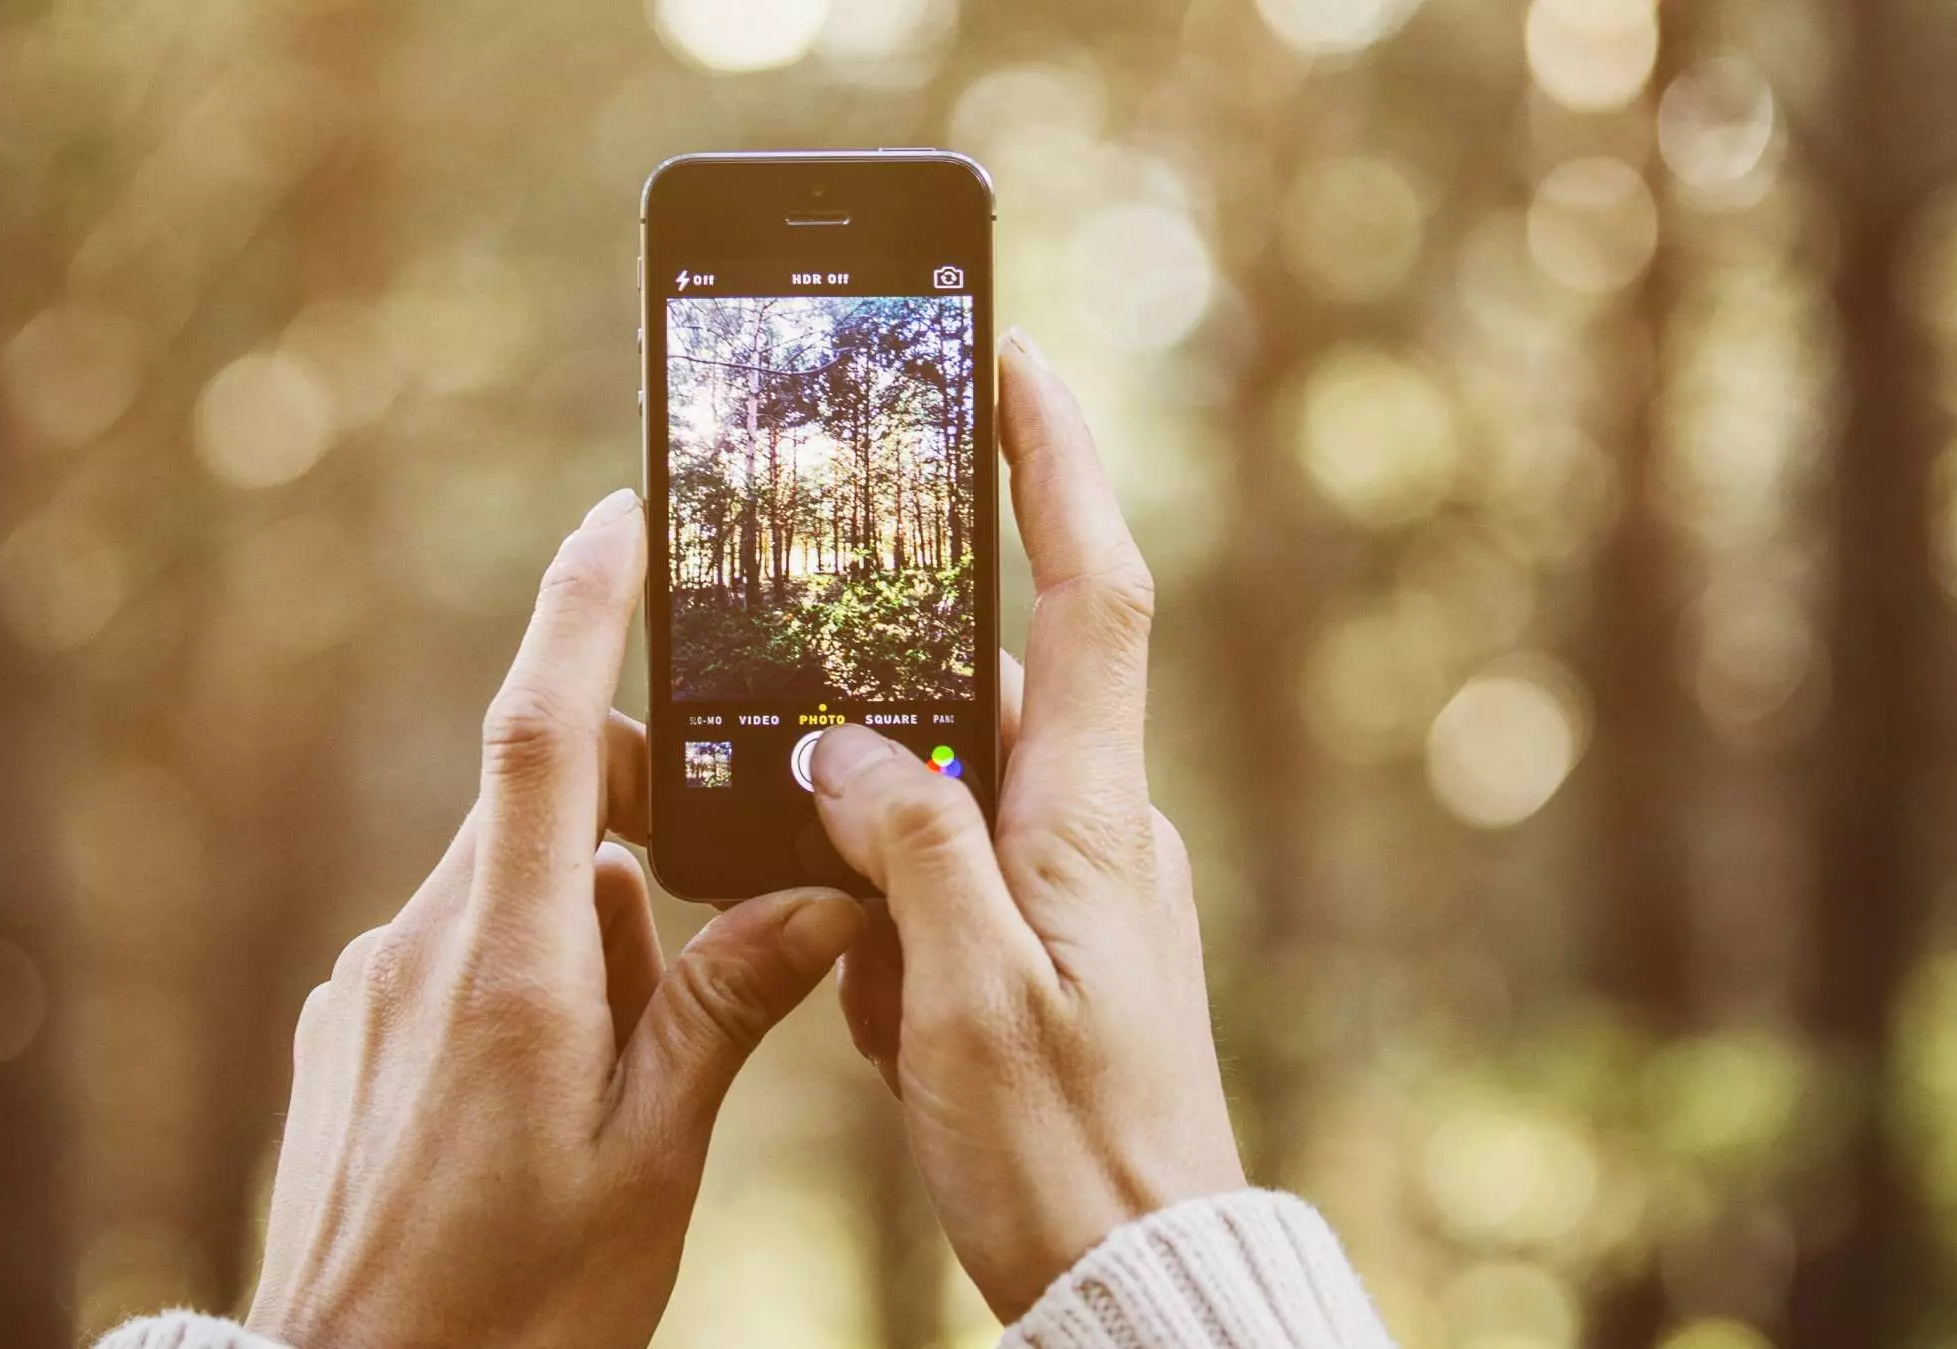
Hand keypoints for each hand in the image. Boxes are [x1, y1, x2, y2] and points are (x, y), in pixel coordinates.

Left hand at [245, 488, 866, 1348]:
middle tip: (721, 895)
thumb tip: (810, 894)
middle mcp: (418, 947)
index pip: (539, 739)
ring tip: (643, 1058)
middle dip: (637, 813)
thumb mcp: (651, 1158)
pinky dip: (531, 965)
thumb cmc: (517, 1301)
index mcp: (506, 967)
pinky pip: (456, 947)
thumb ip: (722, 1006)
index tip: (613, 519)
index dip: (576, 614)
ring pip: (507, 887)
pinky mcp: (347, 1030)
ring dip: (592, 916)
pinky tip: (561, 1089)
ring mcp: (368, 986)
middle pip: (540, 809)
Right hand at [816, 332, 1244, 1321]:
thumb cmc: (1065, 1147)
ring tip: (853, 943)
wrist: (1135, 1269)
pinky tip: (867, 996)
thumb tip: (842, 748)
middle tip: (822, 690)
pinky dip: (887, 912)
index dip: (1057, 466)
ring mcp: (1073, 890)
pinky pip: (946, 884)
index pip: (1093, 591)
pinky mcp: (1045, 948)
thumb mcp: (963, 996)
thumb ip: (906, 850)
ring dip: (877, 841)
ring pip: (948, 799)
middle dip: (902, 686)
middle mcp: (1095, 830)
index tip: (1015, 362)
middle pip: (995, 690)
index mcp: (1090, 816)